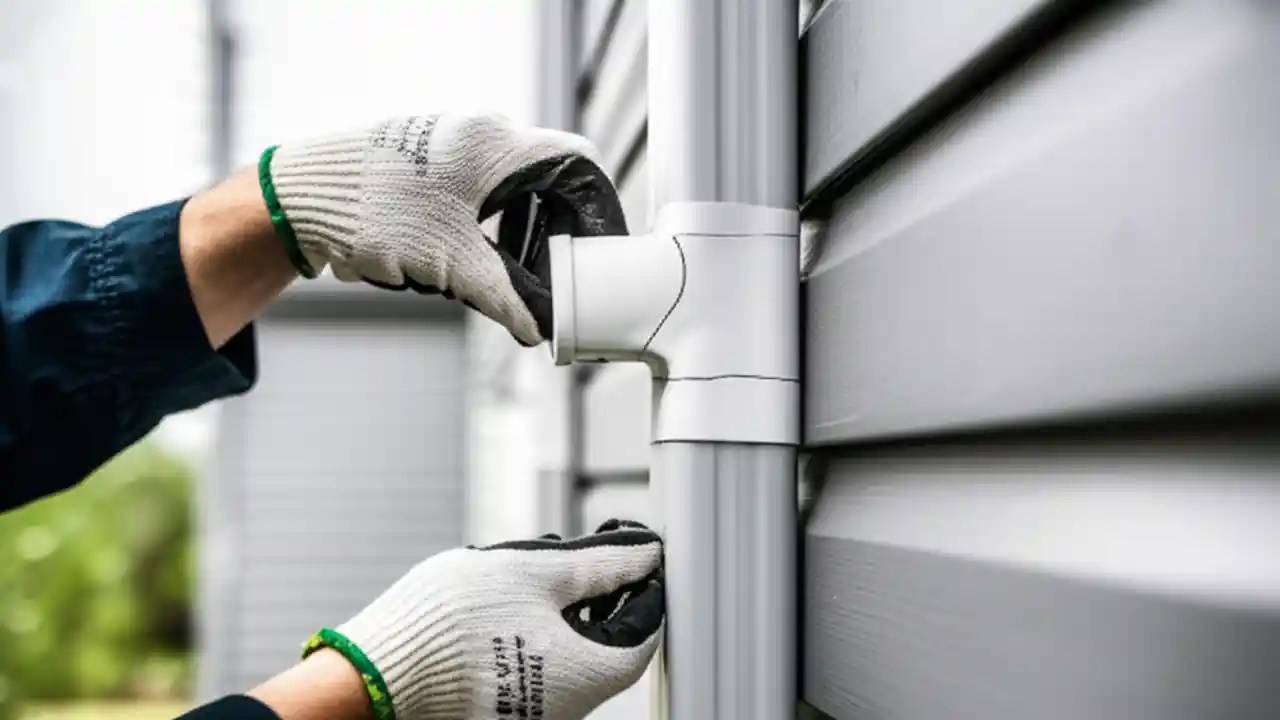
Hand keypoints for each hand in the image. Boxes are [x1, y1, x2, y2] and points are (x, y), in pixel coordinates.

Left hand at [261, 114, 626, 345]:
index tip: (602, 249)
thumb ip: (505, 297)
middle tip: (547, 278)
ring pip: (506, 198)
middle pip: (545, 186)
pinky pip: (471, 201)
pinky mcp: (426, 167)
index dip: (599, 209)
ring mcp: (451, 149)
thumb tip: (540, 328)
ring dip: (502, 242)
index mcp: (499, 145)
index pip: (579, 164)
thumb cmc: (374, 213)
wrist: (298, 199)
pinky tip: (440, 262)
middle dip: (543, 238)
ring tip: (474, 274)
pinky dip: (471, 236)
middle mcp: (480, 136)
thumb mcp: (451, 263)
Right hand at [303, 520, 663, 719]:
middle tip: (592, 554)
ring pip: (573, 653)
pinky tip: (514, 601)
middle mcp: (571, 706)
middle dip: (604, 594)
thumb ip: (598, 565)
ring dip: (568, 611)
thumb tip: (645, 555)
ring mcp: (537, 712)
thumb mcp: (535, 573)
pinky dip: (539, 633)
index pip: (645, 629)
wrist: (378, 670)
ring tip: (544, 570)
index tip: (636, 553)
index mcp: (590, 675)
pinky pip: (540, 668)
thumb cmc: (455, 621)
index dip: (645, 584)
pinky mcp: (506, 710)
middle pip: (609, 643)